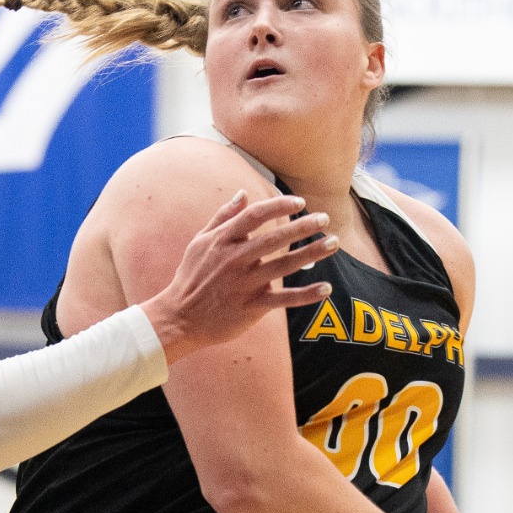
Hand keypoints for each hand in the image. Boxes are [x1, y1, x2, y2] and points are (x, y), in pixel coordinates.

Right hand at [141, 191, 338, 363]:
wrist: (179, 318)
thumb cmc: (190, 278)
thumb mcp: (199, 242)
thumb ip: (222, 217)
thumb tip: (242, 193)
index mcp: (222, 240)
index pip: (255, 216)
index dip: (279, 206)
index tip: (300, 203)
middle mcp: (235, 259)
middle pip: (275, 238)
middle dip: (303, 227)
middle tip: (325, 219)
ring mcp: (244, 284)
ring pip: (285, 265)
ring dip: (312, 253)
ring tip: (333, 244)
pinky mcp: (251, 307)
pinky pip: (284, 299)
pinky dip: (306, 295)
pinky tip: (326, 289)